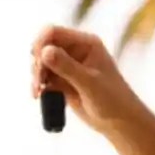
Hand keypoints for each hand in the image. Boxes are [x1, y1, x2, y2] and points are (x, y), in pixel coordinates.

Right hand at [30, 25, 147, 136]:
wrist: (119, 122)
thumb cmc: (112, 99)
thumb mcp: (89, 83)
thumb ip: (67, 67)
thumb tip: (44, 51)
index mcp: (86, 43)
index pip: (53, 32)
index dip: (40, 44)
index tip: (37, 62)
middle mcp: (75, 50)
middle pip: (43, 46)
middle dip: (37, 63)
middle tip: (38, 81)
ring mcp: (68, 66)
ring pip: (41, 63)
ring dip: (36, 75)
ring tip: (37, 92)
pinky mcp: (62, 81)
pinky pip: (43, 78)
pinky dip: (39, 85)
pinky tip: (39, 96)